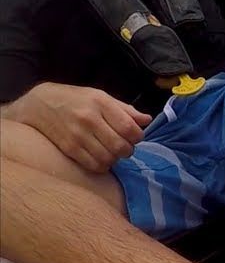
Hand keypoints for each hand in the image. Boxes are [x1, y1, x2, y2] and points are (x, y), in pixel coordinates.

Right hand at [5, 83, 152, 172]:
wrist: (38, 105)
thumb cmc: (75, 99)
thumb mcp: (101, 97)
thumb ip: (125, 110)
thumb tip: (147, 120)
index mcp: (101, 103)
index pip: (130, 128)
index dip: (137, 137)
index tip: (134, 136)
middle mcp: (89, 119)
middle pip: (121, 146)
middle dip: (128, 150)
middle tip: (124, 147)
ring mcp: (77, 135)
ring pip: (108, 158)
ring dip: (115, 159)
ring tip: (111, 152)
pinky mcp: (68, 148)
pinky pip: (94, 165)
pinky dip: (102, 165)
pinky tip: (100, 158)